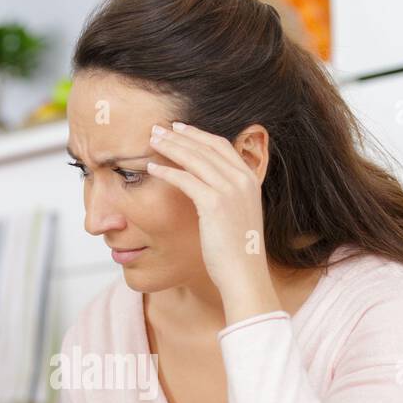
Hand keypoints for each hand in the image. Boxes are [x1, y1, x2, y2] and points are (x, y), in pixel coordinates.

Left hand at [145, 121, 271, 292]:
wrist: (245, 274)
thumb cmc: (238, 252)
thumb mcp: (238, 216)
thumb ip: (228, 197)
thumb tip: (206, 190)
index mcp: (250, 179)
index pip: (221, 146)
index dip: (198, 134)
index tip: (179, 128)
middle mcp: (242, 180)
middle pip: (206, 147)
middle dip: (180, 135)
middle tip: (158, 129)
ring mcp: (230, 190)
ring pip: (194, 158)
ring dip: (170, 146)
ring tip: (152, 140)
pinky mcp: (215, 204)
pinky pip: (185, 179)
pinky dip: (166, 171)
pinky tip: (151, 167)